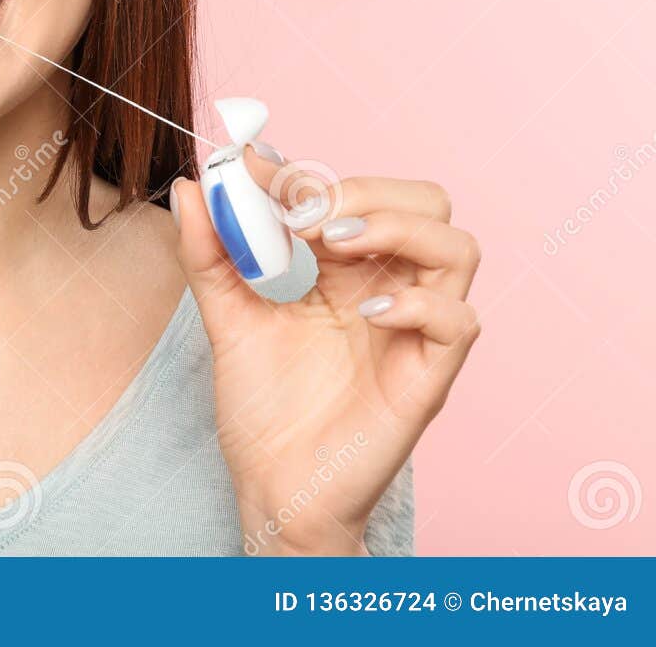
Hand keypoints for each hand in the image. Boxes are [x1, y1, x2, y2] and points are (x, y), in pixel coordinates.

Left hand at [170, 149, 481, 554]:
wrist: (272, 484)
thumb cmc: (261, 401)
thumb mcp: (223, 315)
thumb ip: (209, 252)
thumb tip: (195, 188)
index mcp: (345, 264)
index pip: (356, 189)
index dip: (308, 173)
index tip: (253, 170)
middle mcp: (387, 285)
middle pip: (425, 201)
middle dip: (366, 190)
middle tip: (306, 217)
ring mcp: (413, 329)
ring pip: (457, 247)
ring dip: (398, 228)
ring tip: (335, 243)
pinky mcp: (429, 375)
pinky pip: (460, 321)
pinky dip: (417, 304)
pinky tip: (365, 314)